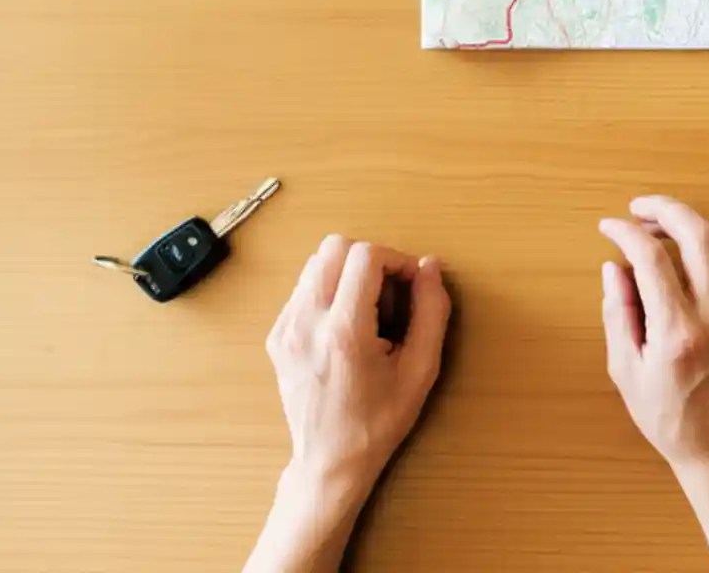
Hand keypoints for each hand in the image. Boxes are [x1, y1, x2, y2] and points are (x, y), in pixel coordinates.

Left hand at [245, 235, 450, 572]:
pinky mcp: (276, 335)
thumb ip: (431, 312)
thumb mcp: (420, 370)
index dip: (397, 260)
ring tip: (368, 312)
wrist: (330, 460)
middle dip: (371, 260)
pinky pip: (304, 289)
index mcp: (344, 332)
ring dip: (349, 274)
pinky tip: (346, 328)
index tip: (412, 286)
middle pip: (335, 247)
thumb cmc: (380, 421)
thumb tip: (430, 266)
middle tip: (390, 294)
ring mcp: (285, 328)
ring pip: (317, 264)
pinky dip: (330, 293)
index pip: (365, 256)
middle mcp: (306, 322)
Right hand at [599, 197, 708, 572]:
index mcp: (680, 334)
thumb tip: (614, 265)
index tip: (610, 227)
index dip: (626, 232)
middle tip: (639, 208)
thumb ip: (618, 312)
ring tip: (660, 228)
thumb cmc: (669, 416)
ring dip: (689, 225)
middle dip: (665, 208)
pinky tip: (689, 257)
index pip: (651, 257)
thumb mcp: (626, 369)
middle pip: (699, 233)